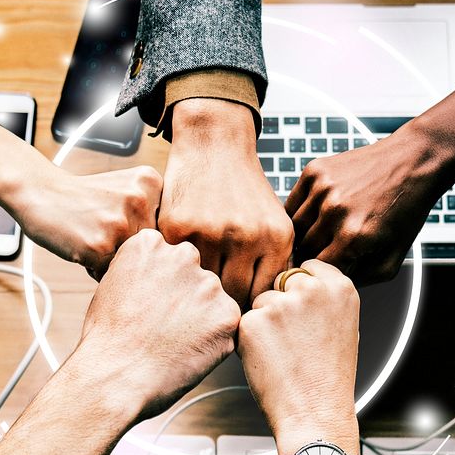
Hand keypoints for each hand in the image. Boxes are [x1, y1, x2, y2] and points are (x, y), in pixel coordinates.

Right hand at [0, 228, 238, 454]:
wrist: (107, 383)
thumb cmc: (99, 345)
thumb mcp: (110, 289)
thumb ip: (138, 271)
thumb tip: (149, 270)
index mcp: (148, 243)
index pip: (174, 252)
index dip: (168, 285)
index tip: (159, 305)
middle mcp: (181, 257)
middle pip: (199, 274)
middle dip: (188, 301)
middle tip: (165, 331)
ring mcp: (206, 286)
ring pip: (216, 301)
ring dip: (202, 323)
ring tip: (172, 346)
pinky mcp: (225, 318)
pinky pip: (230, 328)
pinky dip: (215, 344)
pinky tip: (187, 355)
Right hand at [9, 162, 161, 278]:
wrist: (40, 193)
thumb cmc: (85, 198)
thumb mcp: (127, 188)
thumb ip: (154, 212)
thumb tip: (180, 257)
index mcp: (152, 182)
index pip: (166, 228)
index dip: (143, 233)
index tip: (121, 220)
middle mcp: (140, 200)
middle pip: (152, 247)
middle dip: (130, 248)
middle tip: (104, 230)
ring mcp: (120, 223)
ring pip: (133, 262)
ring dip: (114, 260)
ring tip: (93, 238)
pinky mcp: (100, 245)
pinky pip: (110, 274)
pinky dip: (96, 268)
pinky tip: (83, 246)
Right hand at [158, 99, 293, 305]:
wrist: (214, 144)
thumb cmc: (244, 189)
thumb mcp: (274, 221)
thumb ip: (273, 263)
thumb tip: (266, 310)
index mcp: (276, 238)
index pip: (263, 295)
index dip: (250, 307)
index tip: (239, 309)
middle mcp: (246, 237)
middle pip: (234, 297)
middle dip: (224, 303)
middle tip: (214, 304)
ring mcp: (210, 232)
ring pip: (203, 285)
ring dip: (198, 289)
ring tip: (195, 289)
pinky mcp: (178, 227)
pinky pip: (178, 265)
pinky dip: (178, 268)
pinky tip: (179, 266)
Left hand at [237, 259, 359, 454]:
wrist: (315, 412)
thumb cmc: (329, 377)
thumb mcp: (344, 327)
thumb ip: (325, 299)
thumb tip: (302, 282)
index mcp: (339, 288)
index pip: (307, 267)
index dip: (300, 289)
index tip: (303, 308)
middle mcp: (311, 290)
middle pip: (281, 281)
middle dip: (281, 303)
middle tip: (294, 338)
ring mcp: (281, 304)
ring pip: (261, 302)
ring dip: (264, 322)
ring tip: (284, 353)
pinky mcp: (254, 321)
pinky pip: (245, 322)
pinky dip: (250, 340)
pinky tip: (269, 360)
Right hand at [284, 124, 446, 284]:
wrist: (413, 162)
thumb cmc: (405, 210)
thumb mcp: (393, 258)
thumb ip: (361, 280)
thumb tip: (331, 285)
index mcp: (353, 237)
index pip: (317, 270)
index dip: (321, 274)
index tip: (326, 272)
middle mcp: (334, 211)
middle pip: (303, 249)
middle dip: (313, 255)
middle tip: (327, 252)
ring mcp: (322, 189)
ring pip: (293, 227)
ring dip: (304, 235)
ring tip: (323, 234)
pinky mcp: (314, 171)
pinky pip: (293, 203)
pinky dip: (300, 212)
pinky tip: (318, 214)